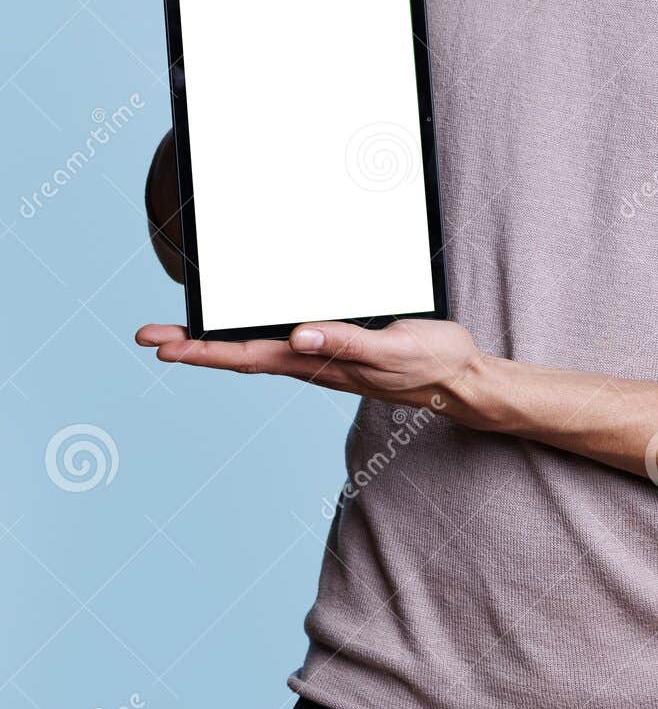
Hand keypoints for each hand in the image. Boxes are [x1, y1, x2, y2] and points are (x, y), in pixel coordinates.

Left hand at [133, 316, 488, 423]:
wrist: (458, 380)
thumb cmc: (429, 362)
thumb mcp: (392, 347)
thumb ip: (345, 343)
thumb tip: (297, 336)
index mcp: (318, 363)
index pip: (247, 355)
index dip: (201, 350)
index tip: (162, 345)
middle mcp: (311, 363)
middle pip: (239, 353)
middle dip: (192, 346)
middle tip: (148, 337)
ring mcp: (321, 360)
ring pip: (256, 350)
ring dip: (215, 342)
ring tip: (181, 334)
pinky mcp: (334, 350)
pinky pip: (281, 344)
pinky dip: (251, 336)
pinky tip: (246, 328)